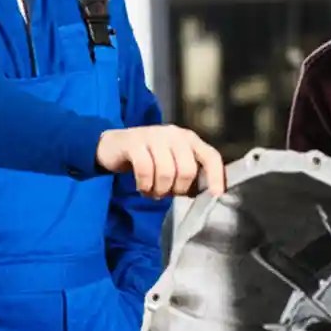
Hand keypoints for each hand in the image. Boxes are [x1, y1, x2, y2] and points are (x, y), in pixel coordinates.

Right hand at [96, 125, 225, 197]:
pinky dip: (145, 185)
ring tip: (153, 192)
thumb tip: (206, 194)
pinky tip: (142, 187)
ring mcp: (154, 135)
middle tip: (167, 194)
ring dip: (159, 190)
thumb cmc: (148, 158)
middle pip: (187, 169)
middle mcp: (174, 134)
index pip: (210, 156)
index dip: (216, 176)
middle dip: (178, 189)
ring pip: (166, 172)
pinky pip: (145, 170)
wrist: (114, 146)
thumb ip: (189, 175)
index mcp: (189, 139)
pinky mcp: (134, 142)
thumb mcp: (172, 163)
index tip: (216, 195)